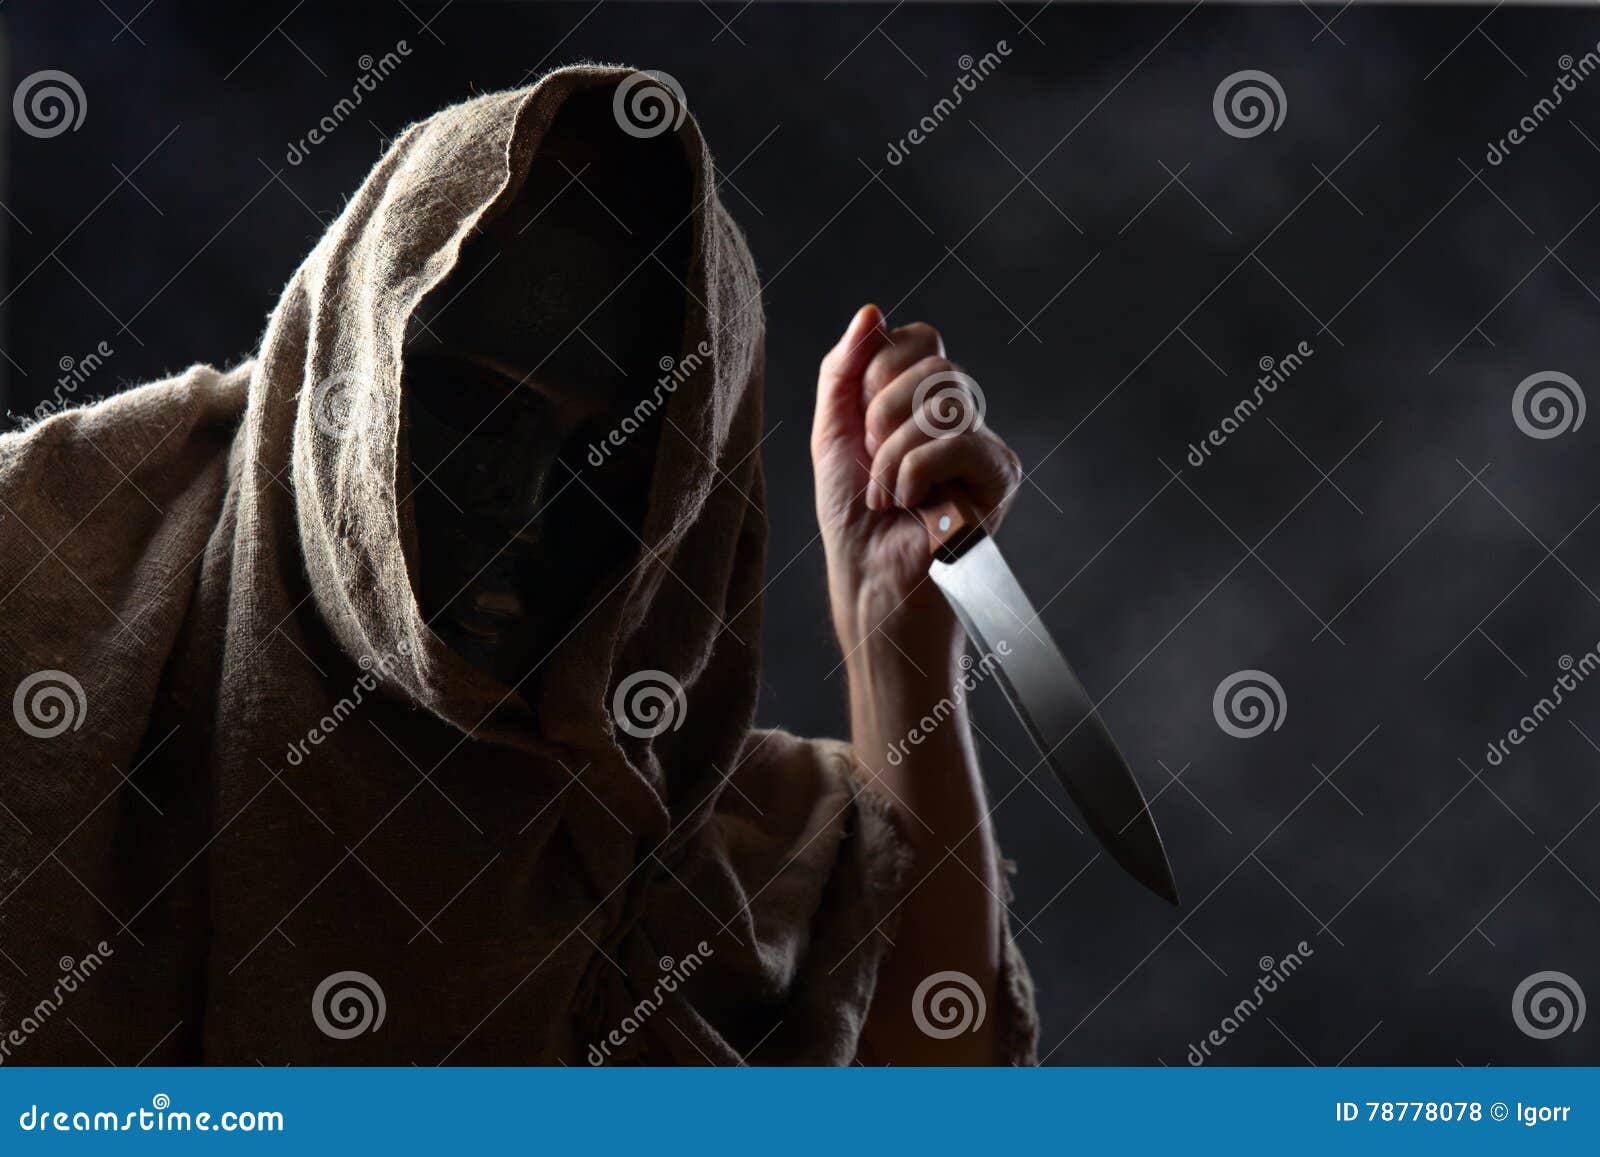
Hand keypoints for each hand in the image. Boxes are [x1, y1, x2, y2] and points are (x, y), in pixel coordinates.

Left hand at [811, 305, 1021, 664]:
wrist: (869, 578)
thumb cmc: (852, 514)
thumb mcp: (831, 432)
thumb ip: (843, 369)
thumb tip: (872, 311)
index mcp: (924, 399)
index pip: (921, 338)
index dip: (881, 368)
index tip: (862, 422)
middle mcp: (961, 415)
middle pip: (934, 364)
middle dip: (882, 414)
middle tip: (872, 462)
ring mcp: (984, 442)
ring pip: (945, 402)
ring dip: (893, 454)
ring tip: (887, 494)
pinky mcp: (1000, 474)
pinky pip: (958, 440)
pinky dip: (915, 472)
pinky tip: (910, 505)